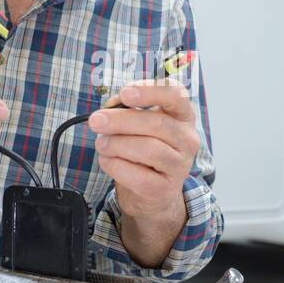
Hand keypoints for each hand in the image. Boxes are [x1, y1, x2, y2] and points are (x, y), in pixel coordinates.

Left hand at [87, 79, 199, 218]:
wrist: (152, 192)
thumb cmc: (143, 150)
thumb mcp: (138, 125)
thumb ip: (125, 110)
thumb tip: (109, 109)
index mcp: (183, 116)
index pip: (176, 95)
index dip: (150, 90)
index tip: (124, 93)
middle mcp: (188, 139)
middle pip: (157, 123)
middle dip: (121, 120)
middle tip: (96, 121)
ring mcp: (180, 166)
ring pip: (149, 149)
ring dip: (117, 144)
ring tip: (102, 144)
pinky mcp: (165, 189)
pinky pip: (138, 176)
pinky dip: (116, 165)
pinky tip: (107, 160)